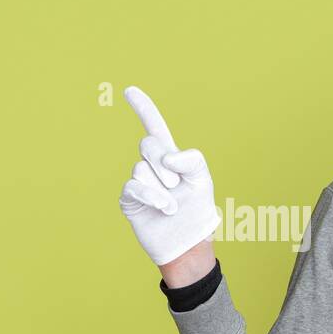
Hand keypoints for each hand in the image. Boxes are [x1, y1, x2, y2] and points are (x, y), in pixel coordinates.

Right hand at [119, 86, 220, 266]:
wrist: (188, 243)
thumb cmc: (197, 210)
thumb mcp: (203, 180)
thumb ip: (192, 159)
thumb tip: (168, 157)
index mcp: (170, 157)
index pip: (154, 126)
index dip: (143, 108)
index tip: (129, 90)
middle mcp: (151, 166)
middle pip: (148, 144)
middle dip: (164, 163)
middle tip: (176, 184)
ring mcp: (139, 182)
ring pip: (141, 168)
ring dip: (163, 188)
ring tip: (173, 206)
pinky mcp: (130, 200)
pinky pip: (134, 186)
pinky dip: (152, 196)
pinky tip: (164, 207)